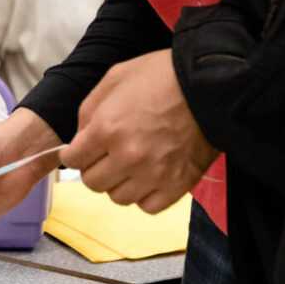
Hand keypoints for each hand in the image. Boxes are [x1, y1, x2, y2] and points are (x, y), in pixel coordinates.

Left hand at [58, 50, 217, 213]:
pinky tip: (148, 178)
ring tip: (129, 166)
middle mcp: (127, 156)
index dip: (74, 154)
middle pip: (92, 183)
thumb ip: (89, 110)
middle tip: (106, 157)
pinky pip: (147, 207)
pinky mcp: (177, 185)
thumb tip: (80, 138)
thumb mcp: (116, 78)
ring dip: (118, 183)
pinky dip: (144, 195)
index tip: (81, 150)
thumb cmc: (162, 76)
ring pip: (118, 198)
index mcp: (107, 128)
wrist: (212, 85)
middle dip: (94, 168)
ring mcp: (153, 174)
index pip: (72, 160)